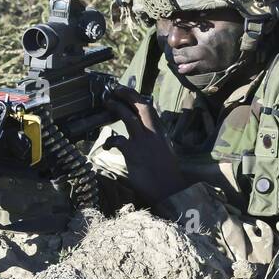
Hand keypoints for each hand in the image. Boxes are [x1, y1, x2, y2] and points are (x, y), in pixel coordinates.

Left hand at [102, 83, 185, 204]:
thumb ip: (154, 140)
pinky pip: (118, 141)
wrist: (170, 190)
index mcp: (160, 132)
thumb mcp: (163, 151)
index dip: (137, 98)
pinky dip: (110, 141)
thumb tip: (145, 135)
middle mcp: (153, 134)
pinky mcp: (133, 154)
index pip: (150, 109)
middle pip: (142, 107)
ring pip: (129, 117)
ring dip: (117, 107)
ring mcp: (143, 142)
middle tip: (116, 89)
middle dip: (128, 95)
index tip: (127, 91)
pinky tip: (108, 145)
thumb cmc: (167, 173)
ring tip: (108, 102)